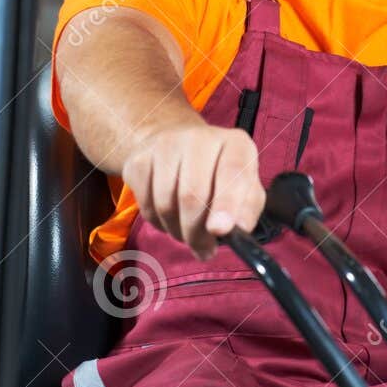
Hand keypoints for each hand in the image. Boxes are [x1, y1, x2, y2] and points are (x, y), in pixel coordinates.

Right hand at [123, 121, 265, 258]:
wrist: (181, 150)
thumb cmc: (221, 177)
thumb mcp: (246, 190)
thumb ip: (247, 209)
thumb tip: (239, 228)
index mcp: (235, 143)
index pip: (232, 170)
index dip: (226, 202)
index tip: (220, 230)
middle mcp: (199, 137)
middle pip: (192, 194)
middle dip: (197, 233)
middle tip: (205, 249)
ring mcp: (165, 145)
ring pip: (165, 204)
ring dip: (178, 231)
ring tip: (188, 233)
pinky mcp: (139, 160)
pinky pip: (146, 207)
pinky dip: (159, 224)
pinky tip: (171, 218)